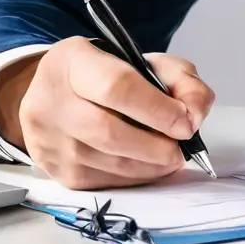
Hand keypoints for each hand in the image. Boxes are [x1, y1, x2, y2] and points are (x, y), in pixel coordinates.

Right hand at [0, 36, 215, 189]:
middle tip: (182, 147)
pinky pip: (103, 181)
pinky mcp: (56, 171)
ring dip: (150, 165)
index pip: (116, 87)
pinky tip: (148, 166)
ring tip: (170, 156)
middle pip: (109, 132)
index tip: (186, 123)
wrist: (55, 96)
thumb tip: (195, 114)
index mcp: (73, 62)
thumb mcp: (147, 62)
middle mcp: (51, 101)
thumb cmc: (107, 75)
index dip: (157, 109)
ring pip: (108, 162)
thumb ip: (182, 80)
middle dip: (156, 145)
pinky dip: (135, 177)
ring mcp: (49, 140)